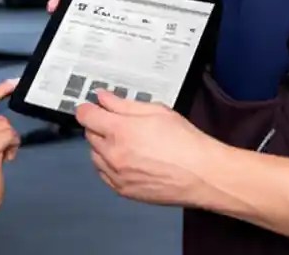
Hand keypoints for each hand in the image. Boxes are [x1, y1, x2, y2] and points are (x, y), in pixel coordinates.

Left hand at [75, 89, 219, 206]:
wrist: (201, 174)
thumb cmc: (185, 142)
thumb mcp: (156, 111)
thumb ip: (124, 104)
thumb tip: (104, 98)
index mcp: (120, 130)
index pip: (86, 116)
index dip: (88, 108)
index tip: (91, 107)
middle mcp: (114, 153)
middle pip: (89, 135)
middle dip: (99, 126)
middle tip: (116, 123)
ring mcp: (117, 174)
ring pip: (94, 155)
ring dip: (102, 146)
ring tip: (125, 142)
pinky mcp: (123, 190)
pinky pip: (104, 174)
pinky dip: (108, 165)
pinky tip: (125, 160)